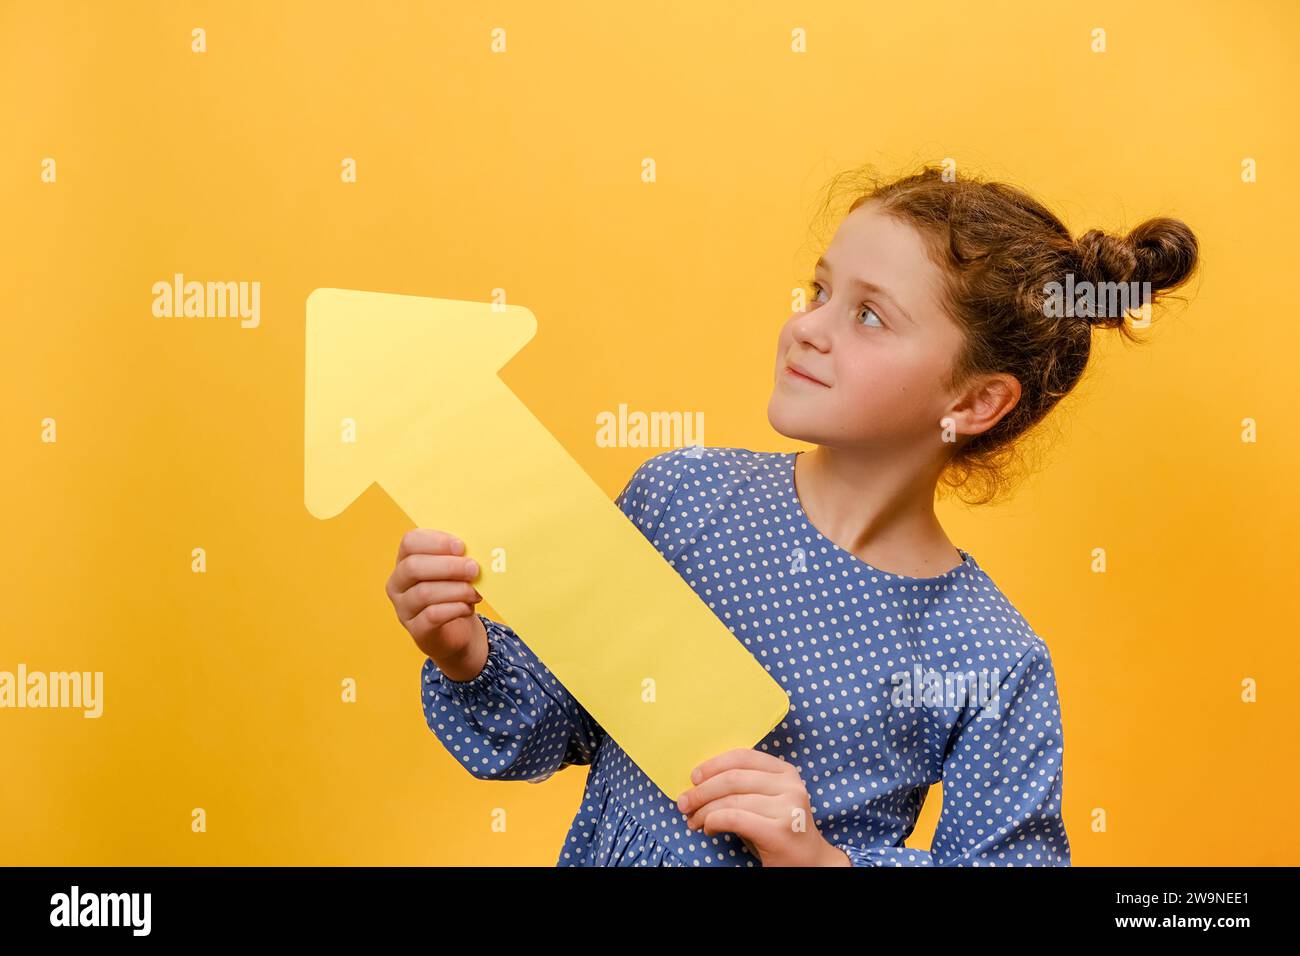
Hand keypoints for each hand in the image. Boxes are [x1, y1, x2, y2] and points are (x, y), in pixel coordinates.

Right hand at [385, 528, 485, 668]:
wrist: (458, 631)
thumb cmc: (455, 591)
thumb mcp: (455, 570)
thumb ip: (458, 556)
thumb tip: (474, 547)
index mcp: (405, 560)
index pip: (409, 542)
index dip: (435, 542)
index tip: (461, 546)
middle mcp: (398, 584)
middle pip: (413, 567)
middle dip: (448, 566)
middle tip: (474, 568)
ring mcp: (403, 608)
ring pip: (424, 593)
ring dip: (456, 589)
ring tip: (475, 591)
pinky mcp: (416, 630)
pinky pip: (432, 616)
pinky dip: (454, 609)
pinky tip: (467, 607)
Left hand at [675, 748, 851, 866]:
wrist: (811, 863)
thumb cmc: (779, 830)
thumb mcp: (765, 800)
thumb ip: (742, 786)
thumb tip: (699, 782)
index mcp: (785, 772)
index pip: (742, 757)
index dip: (713, 765)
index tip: (694, 777)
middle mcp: (790, 785)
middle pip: (732, 778)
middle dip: (701, 792)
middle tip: (684, 804)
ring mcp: (787, 807)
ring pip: (730, 801)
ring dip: (704, 811)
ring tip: (694, 821)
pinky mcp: (780, 831)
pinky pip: (734, 818)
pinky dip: (714, 822)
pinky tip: (709, 829)